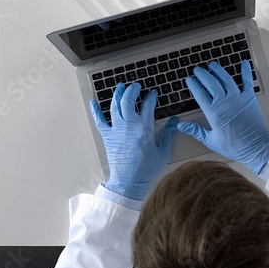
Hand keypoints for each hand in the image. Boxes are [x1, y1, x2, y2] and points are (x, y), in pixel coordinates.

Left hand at [90, 82, 178, 199]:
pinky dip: (96, 110)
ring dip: (117, 94)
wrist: (129, 181)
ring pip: (115, 105)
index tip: (153, 93)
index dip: (151, 97)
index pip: (148, 105)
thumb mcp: (163, 152)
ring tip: (120, 87)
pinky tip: (94, 102)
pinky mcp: (108, 136)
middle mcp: (129, 125)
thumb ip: (169, 134)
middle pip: (128, 100)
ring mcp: (117, 129)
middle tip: (136, 86)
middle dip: (132, 90)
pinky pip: (99, 120)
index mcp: (144, 127)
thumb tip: (174, 121)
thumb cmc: (146, 169)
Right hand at [176, 60, 268, 173]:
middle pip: (211, 83)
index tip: (189, 80)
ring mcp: (238, 98)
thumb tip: (181, 125)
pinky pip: (247, 81)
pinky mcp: (250, 98)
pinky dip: (245, 71)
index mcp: (214, 113)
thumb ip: (195, 130)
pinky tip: (244, 63)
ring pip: (226, 79)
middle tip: (197, 70)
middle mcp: (225, 102)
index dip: (193, 85)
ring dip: (218, 70)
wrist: (256, 147)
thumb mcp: (211, 140)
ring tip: (212, 65)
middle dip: (202, 74)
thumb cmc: (234, 146)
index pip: (200, 94)